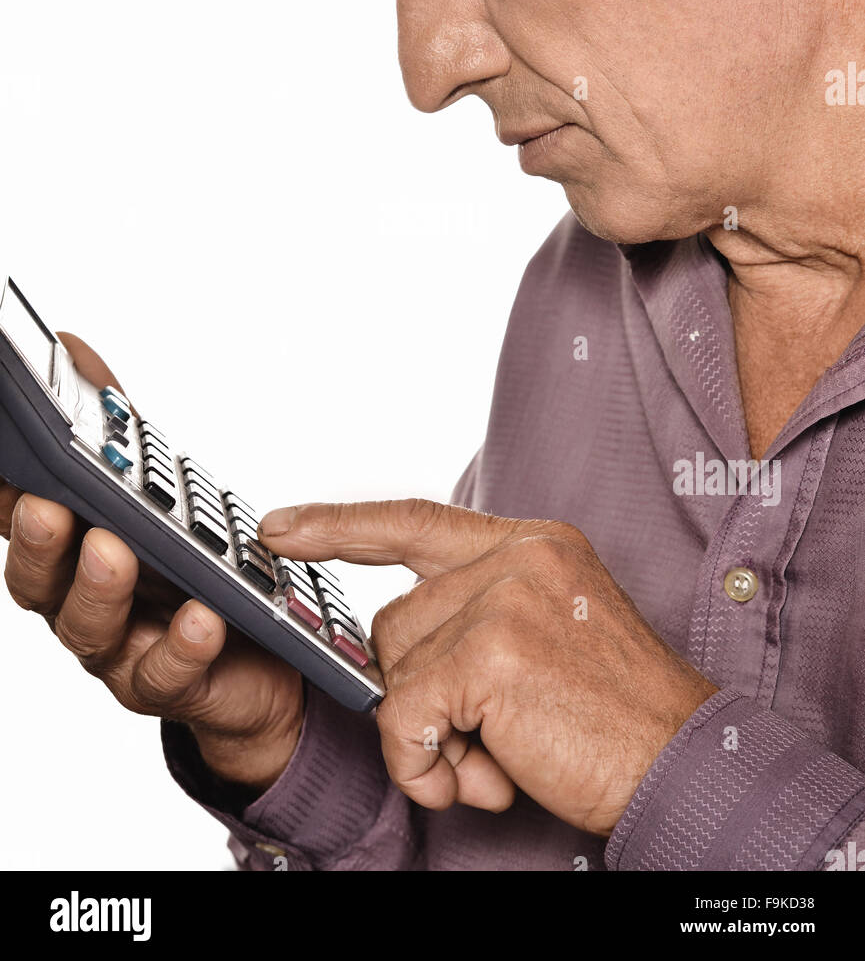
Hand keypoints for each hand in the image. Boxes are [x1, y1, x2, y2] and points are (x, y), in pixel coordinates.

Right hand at [1, 333, 303, 793]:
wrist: (258, 659)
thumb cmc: (190, 565)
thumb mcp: (154, 484)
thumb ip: (111, 421)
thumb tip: (70, 346)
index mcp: (70, 548)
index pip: (18, 517)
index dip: (0, 494)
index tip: (2, 459)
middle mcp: (80, 600)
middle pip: (37, 579)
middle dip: (37, 542)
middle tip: (48, 506)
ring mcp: (120, 648)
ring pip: (89, 629)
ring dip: (99, 589)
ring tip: (116, 550)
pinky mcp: (171, 683)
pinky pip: (165, 673)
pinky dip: (181, 646)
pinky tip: (202, 617)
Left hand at [260, 498, 717, 834]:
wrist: (687, 767)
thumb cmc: (618, 719)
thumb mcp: (553, 637)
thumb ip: (478, 621)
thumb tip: (390, 655)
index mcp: (535, 545)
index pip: (416, 520)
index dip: (341, 525)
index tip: (280, 528)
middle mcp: (521, 556)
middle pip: (396, 620)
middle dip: (416, 693)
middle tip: (476, 742)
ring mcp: (507, 597)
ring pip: (394, 669)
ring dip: (426, 735)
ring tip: (490, 762)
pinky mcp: (493, 652)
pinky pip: (403, 714)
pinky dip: (422, 763)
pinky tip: (479, 781)